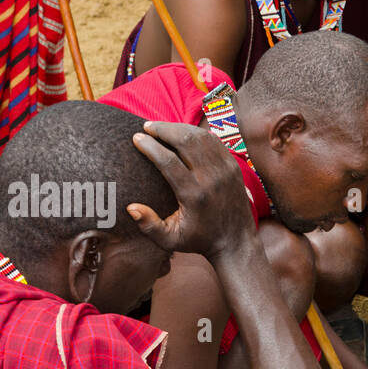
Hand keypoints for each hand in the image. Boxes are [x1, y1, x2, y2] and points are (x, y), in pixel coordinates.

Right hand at [127, 121, 253, 258]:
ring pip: (200, 137)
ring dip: (179, 128)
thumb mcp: (171, 241)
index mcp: (194, 195)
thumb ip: (149, 226)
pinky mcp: (233, 166)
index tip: (136, 137)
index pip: (168, 160)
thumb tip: (131, 207)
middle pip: (185, 141)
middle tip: (146, 126)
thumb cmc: (200, 240)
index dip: (150, 145)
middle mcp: (211, 179)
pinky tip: (182, 132)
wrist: (236, 242)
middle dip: (163, 129)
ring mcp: (225, 170)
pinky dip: (196, 133)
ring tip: (161, 128)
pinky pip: (213, 141)